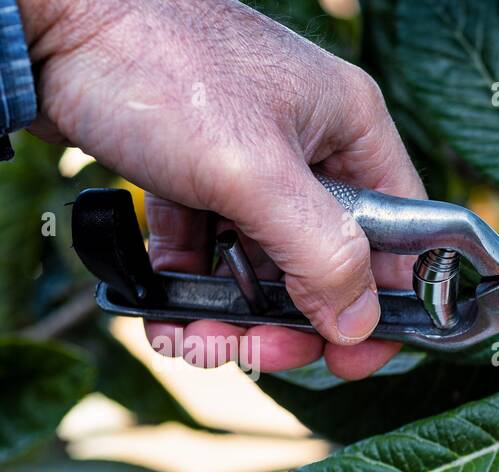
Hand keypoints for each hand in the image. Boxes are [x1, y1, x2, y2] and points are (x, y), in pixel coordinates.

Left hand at [22, 0, 423, 376]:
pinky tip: (169, 315)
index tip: (353, 354)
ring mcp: (250, 160)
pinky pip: (212, 250)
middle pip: (328, 262)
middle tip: (262, 352)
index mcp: (351, 127)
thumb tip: (359, 324)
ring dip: (239, 317)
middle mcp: (310, 145)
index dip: (385, 302)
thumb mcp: (254, 172)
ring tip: (199, 339)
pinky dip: (194, 289)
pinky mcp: (194, 172)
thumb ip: (318, 253)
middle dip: (293, 320)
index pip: (400, 233)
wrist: (41, 18)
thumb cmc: (155, 64)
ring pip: (267, 266)